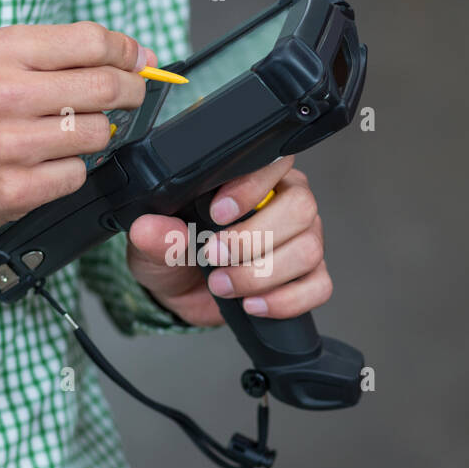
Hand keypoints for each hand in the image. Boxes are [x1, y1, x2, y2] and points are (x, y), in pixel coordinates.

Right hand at [0, 22, 156, 239]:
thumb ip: (60, 54)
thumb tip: (138, 56)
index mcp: (2, 52)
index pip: (92, 41)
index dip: (127, 51)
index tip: (138, 60)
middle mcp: (5, 95)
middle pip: (106, 87)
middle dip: (131, 91)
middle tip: (130, 95)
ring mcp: (11, 146)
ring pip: (99, 134)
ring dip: (97, 134)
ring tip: (68, 132)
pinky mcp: (17, 190)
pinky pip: (77, 175)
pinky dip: (70, 169)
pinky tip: (44, 164)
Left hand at [125, 156, 332, 326]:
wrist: (183, 292)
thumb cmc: (176, 253)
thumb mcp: (154, 243)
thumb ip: (155, 233)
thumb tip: (151, 228)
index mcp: (257, 179)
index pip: (276, 163)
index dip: (252, 186)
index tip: (217, 212)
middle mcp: (287, 203)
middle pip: (300, 208)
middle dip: (253, 237)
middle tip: (214, 255)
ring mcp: (304, 240)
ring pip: (307, 250)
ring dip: (261, 274)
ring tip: (223, 284)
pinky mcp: (309, 277)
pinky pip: (318, 287)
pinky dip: (285, 300)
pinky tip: (254, 304)